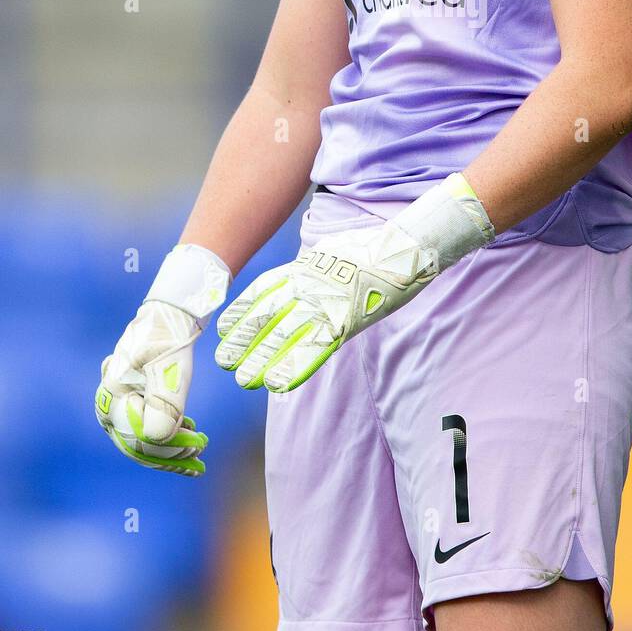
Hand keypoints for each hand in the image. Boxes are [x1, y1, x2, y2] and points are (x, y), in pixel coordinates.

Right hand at [95, 243, 231, 475]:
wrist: (171, 311)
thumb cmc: (167, 337)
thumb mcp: (170, 370)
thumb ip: (163, 405)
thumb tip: (157, 440)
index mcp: (112, 395)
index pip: (136, 439)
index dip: (166, 453)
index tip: (197, 450)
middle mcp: (112, 401)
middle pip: (138, 442)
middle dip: (170, 456)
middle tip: (201, 461)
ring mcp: (123, 398)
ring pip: (144, 435)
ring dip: (171, 447)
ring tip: (199, 447)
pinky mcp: (136, 395)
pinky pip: (147, 423)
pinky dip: (169, 432)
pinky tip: (190, 431)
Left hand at [214, 172, 493, 392]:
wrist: (407, 245)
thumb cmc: (379, 249)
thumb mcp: (336, 250)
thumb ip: (317, 266)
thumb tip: (306, 274)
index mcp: (308, 267)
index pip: (266, 289)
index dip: (243, 310)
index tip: (225, 327)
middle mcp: (310, 284)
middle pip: (267, 314)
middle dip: (245, 340)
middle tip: (224, 361)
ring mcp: (325, 301)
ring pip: (283, 334)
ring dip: (260, 358)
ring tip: (241, 378)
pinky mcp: (345, 319)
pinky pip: (313, 347)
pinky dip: (294, 366)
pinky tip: (277, 385)